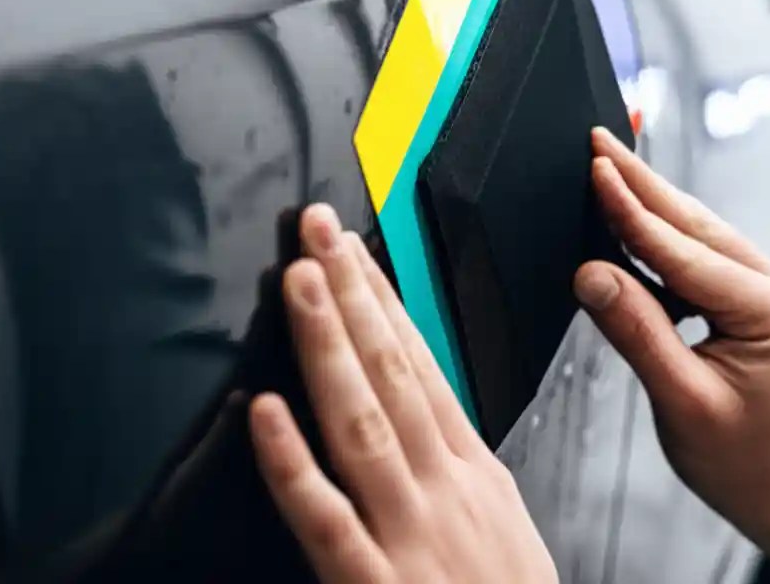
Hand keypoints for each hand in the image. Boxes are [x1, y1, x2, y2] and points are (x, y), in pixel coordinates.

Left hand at [250, 205, 557, 583]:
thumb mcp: (504, 528)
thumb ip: (461, 466)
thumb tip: (428, 409)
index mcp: (475, 475)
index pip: (425, 367)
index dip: (386, 302)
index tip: (357, 252)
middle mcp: (446, 492)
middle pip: (393, 375)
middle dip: (354, 294)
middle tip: (316, 231)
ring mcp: (412, 537)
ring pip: (363, 423)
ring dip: (328, 347)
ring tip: (299, 282)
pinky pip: (326, 520)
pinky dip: (294, 464)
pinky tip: (265, 413)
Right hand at [573, 127, 769, 547]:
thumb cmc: (741, 460)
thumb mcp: (682, 402)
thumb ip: (636, 332)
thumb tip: (591, 273)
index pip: (683, 251)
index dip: (631, 209)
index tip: (596, 166)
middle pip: (695, 225)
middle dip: (642, 182)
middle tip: (598, 139)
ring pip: (699, 233)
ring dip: (651, 202)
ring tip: (608, 166)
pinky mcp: (757, 299)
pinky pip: (702, 256)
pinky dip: (663, 236)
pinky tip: (632, 218)